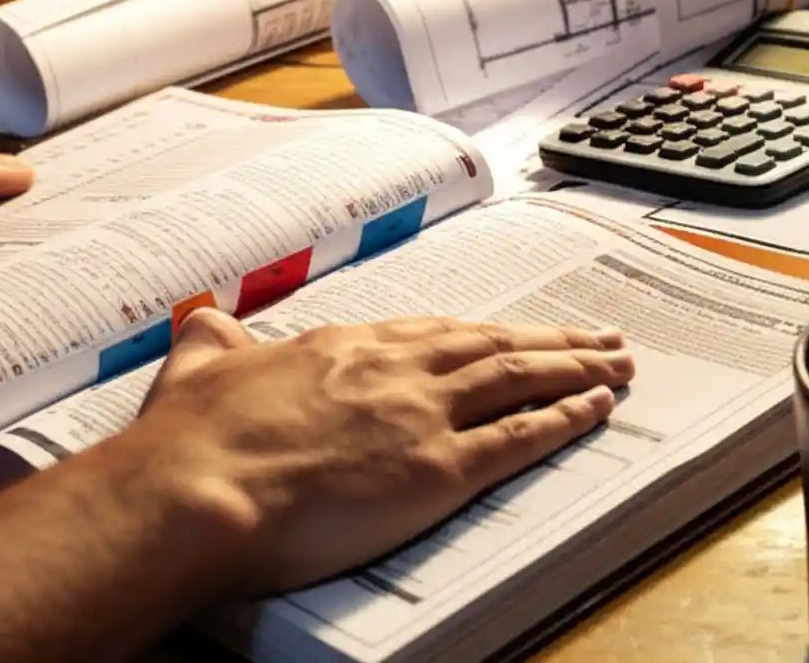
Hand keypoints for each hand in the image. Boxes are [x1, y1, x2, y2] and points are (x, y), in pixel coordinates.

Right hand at [132, 309, 634, 594]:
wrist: (200, 485)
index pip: (432, 333)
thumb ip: (213, 343)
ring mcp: (421, 414)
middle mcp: (393, 370)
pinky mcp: (438, 469)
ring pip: (518, 379)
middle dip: (550, 341)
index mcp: (344, 348)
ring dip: (574, 368)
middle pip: (491, 346)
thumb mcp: (197, 367)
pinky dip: (563, 419)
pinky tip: (594, 408)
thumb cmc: (194, 439)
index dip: (481, 332)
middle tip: (596, 336)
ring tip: (615, 362)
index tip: (510, 332)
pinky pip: (518, 438)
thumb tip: (206, 324)